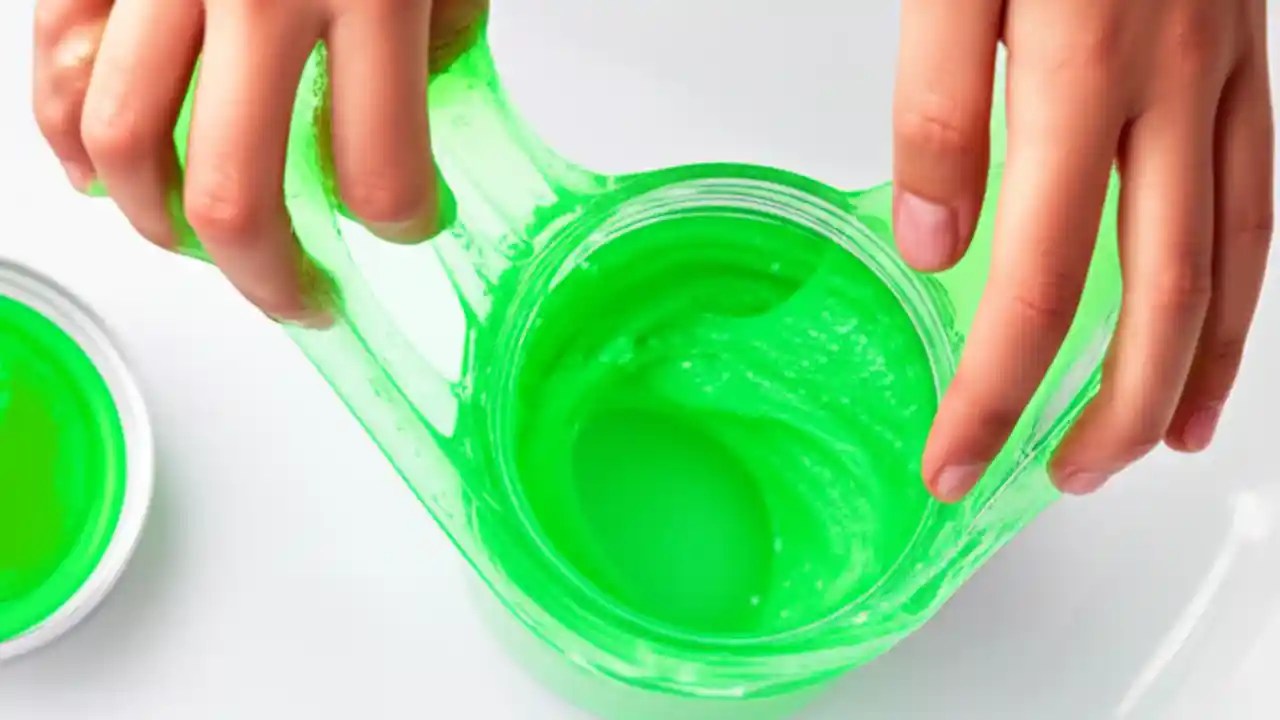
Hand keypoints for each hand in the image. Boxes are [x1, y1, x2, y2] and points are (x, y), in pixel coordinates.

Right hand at [33, 0, 485, 326]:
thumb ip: (431, 41)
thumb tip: (391, 126)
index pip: (381, 171)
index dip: (404, 224)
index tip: (409, 225)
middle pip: (233, 196)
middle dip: (271, 279)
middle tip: (303, 298)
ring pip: (121, 147)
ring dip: (162, 228)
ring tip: (210, 252)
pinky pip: (53, 69)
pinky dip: (74, 144)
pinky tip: (112, 179)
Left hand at [893, 0, 1272, 499]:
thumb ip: (938, 105)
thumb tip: (934, 246)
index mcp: (1078, 68)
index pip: (1037, 277)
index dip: (997, 387)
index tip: (956, 456)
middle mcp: (1170, 80)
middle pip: (1162, 292)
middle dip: (1117, 407)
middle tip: (1067, 475)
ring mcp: (1223, 69)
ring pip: (1232, 253)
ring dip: (1200, 362)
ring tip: (1162, 436)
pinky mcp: (1246, 50)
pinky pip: (1258, 188)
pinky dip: (1244, 274)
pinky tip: (1216, 310)